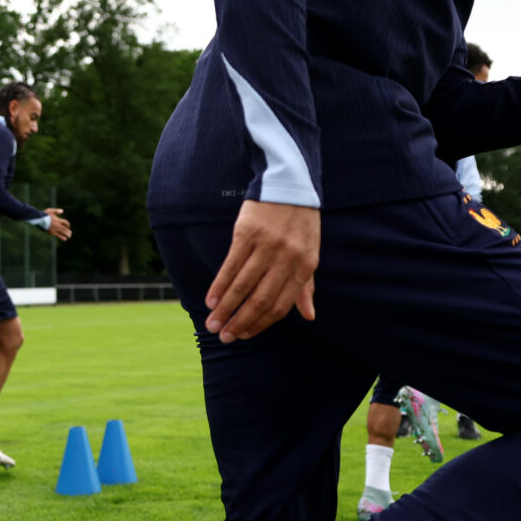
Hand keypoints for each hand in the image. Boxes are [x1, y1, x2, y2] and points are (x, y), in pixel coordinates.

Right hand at [43, 207, 72, 241]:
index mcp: (58, 220)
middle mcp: (57, 225)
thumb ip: (56, 211)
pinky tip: (65, 239)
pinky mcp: (52, 232)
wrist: (39, 220)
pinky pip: (58, 235)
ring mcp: (55, 229)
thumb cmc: (44, 215)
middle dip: (68, 231)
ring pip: (63, 232)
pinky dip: (62, 237)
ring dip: (66, 234)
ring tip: (69, 237)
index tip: (69, 226)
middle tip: (70, 233)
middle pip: (65, 228)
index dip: (68, 224)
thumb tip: (62, 211)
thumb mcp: (50, 210)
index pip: (65, 222)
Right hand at [204, 199, 318, 343]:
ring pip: (243, 286)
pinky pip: (231, 266)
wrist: (289, 184)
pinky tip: (211, 300)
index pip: (280, 305)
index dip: (261, 323)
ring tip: (213, 323)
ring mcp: (267, 246)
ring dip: (225, 308)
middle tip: (224, 336)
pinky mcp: (247, 233)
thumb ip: (306, 285)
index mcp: (304, 267)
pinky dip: (220, 286)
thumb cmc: (300, 222)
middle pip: (260, 299)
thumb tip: (309, 316)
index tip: (244, 335)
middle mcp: (287, 259)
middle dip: (240, 322)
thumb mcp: (310, 253)